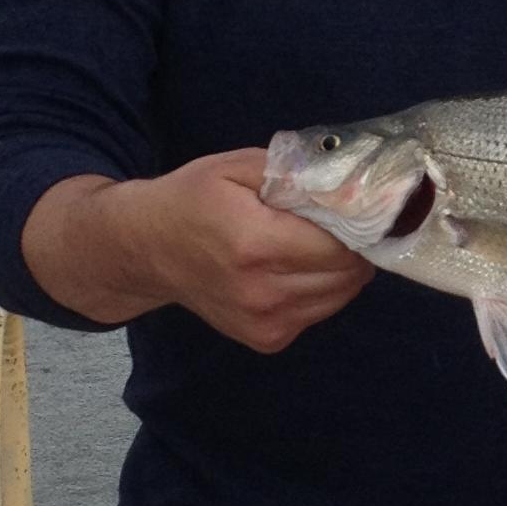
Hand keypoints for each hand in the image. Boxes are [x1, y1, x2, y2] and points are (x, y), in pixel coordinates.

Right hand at [23, 149, 373, 351]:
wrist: (146, 249)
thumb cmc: (193, 198)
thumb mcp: (238, 166)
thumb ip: (295, 173)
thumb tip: (347, 185)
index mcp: (255, 244)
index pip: (339, 243)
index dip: (358, 221)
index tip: (361, 202)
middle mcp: (262, 292)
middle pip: (347, 273)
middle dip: (356, 243)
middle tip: (343, 217)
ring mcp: (264, 322)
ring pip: (341, 295)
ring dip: (344, 266)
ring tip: (319, 238)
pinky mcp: (266, 339)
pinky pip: (320, 310)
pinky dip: (325, 286)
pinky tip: (299, 263)